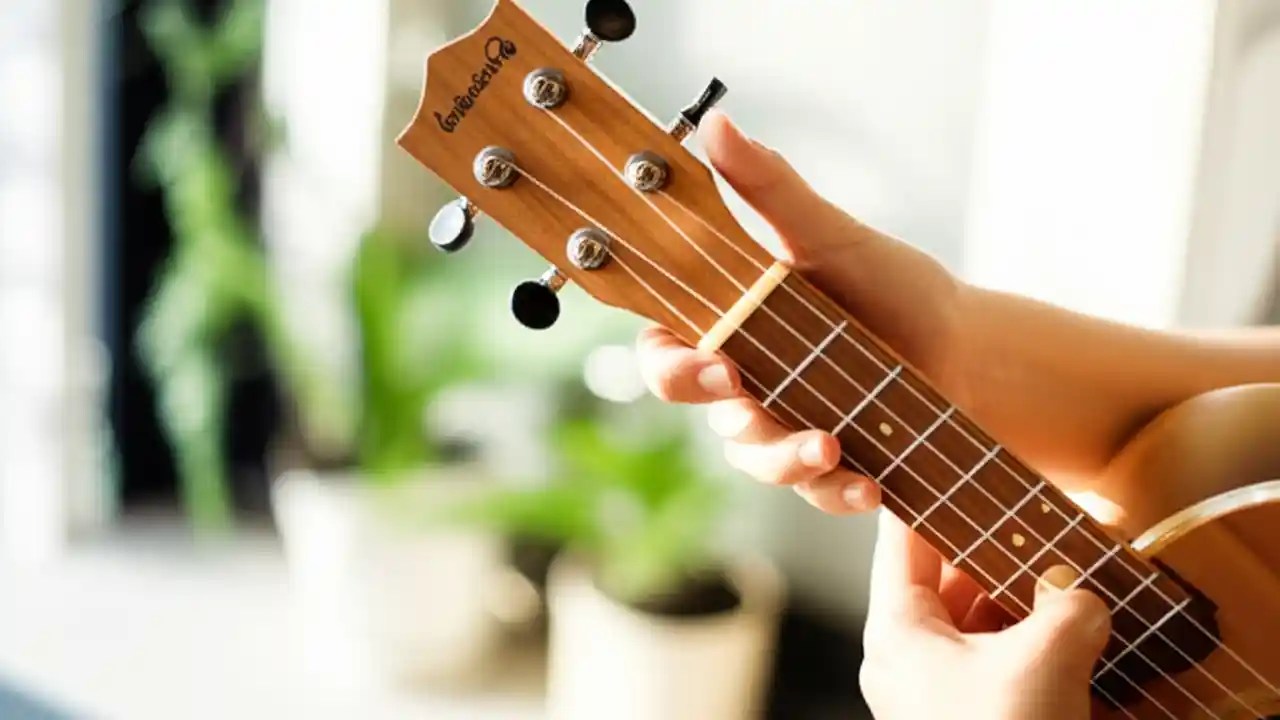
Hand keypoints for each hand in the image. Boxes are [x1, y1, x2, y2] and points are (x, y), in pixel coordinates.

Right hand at [637, 110, 969, 513]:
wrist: (972, 353)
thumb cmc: (895, 289)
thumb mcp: (834, 237)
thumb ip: (771, 190)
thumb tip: (717, 124)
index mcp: (734, 321)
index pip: (665, 346)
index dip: (667, 360)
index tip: (707, 358)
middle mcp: (747, 377)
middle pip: (697, 406)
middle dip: (718, 405)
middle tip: (745, 391)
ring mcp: (783, 424)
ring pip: (752, 454)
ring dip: (783, 457)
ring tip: (831, 446)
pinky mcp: (827, 466)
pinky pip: (812, 491)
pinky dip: (836, 491)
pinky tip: (869, 484)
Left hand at [860, 512, 1110, 719]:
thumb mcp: (1046, 659)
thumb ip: (1068, 606)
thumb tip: (1081, 594)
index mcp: (896, 630)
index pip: (903, 539)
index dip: (933, 499)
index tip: (959, 470)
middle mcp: (904, 659)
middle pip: (947, 580)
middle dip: (999, 554)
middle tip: (1040, 525)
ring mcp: (933, 692)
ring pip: (977, 624)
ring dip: (1021, 603)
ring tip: (1068, 577)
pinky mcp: (968, 715)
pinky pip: (995, 663)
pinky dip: (1028, 645)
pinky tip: (1071, 635)